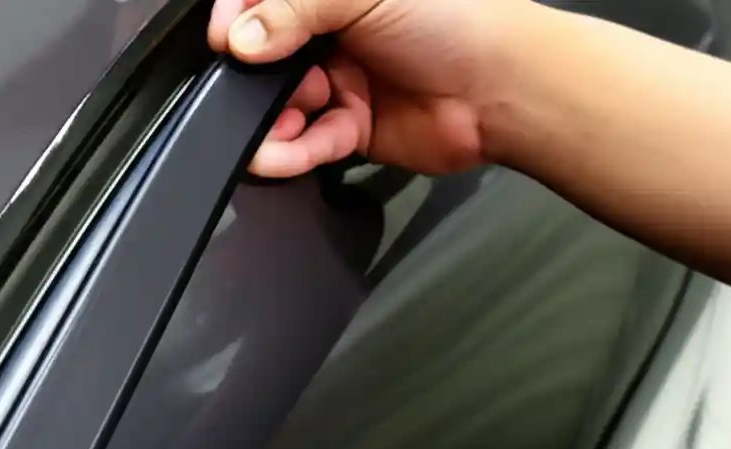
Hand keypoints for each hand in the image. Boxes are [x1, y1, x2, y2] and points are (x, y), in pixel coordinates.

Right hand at [208, 0, 536, 176]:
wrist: (505, 88)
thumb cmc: (459, 20)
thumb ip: (293, 10)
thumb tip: (241, 38)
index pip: (266, 1)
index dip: (239, 16)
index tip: (225, 37)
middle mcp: (335, 31)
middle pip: (266, 55)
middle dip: (250, 77)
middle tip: (244, 85)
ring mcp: (341, 80)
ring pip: (281, 103)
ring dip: (268, 118)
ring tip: (267, 125)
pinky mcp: (350, 128)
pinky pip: (305, 142)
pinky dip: (288, 151)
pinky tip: (276, 152)